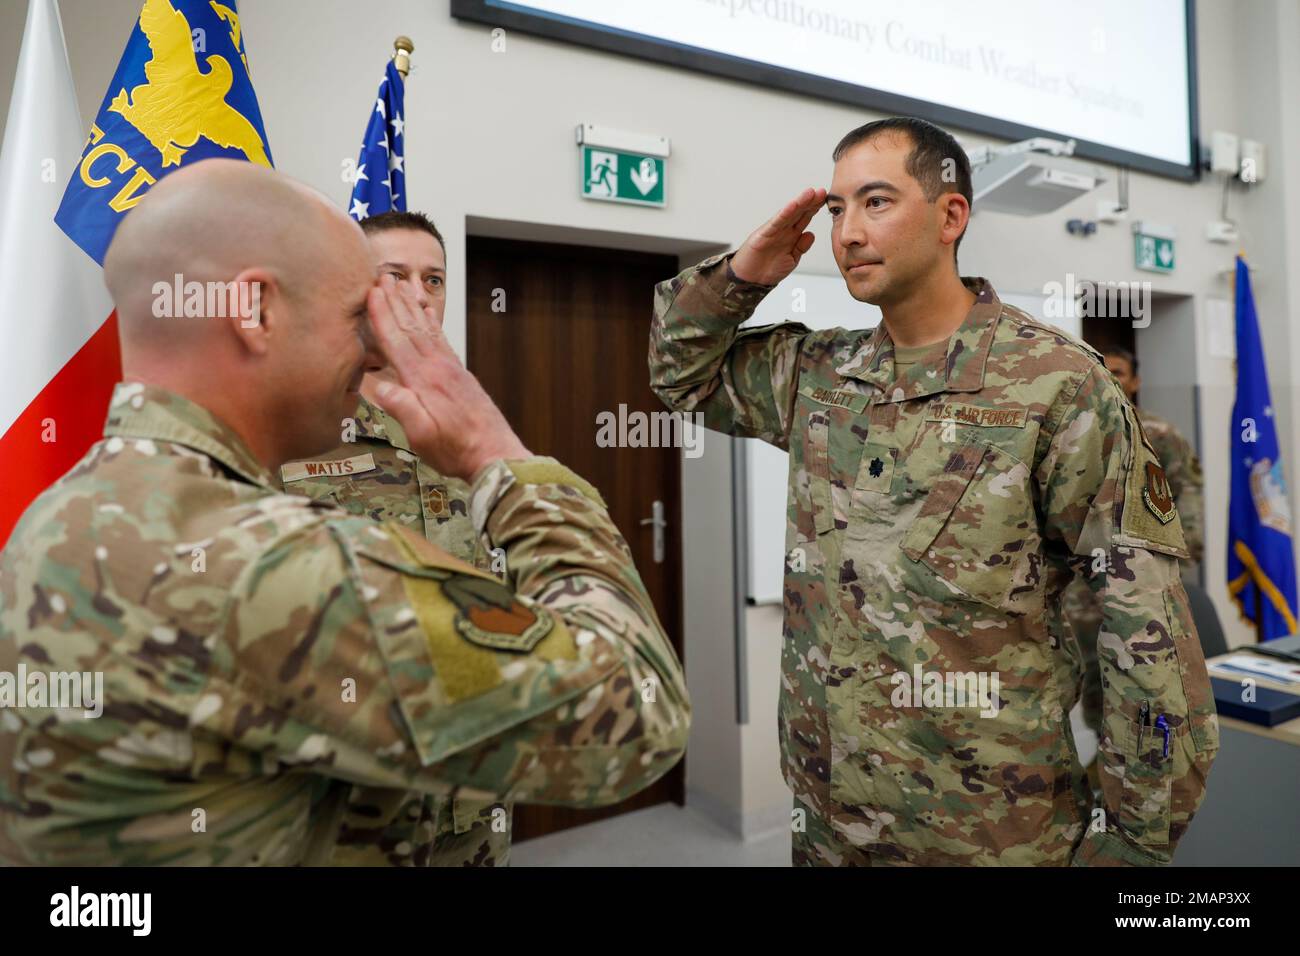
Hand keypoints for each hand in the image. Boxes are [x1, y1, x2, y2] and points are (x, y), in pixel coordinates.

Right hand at [365, 274, 529, 481]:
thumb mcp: (423, 437)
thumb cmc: (458, 450)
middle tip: (383, 276)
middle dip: (395, 301)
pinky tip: (427, 311)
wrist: (496, 454)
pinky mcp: (459, 373)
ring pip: (427, 329)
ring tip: (403, 284)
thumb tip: (378, 386)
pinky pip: (441, 339)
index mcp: (425, 381)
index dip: (382, 316)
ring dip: (412, 305)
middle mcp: (439, 368)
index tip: (371, 293)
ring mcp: (451, 368)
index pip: (397, 341)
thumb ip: (403, 409)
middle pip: (411, 327)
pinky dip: (431, 322)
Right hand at [729, 187, 826, 285]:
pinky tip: (793, 205)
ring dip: (800, 203)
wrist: (750, 280)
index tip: (826, 199)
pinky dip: (784, 214)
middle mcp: (783, 230)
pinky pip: (776, 223)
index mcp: (791, 235)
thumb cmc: (767, 269)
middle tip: (822, 191)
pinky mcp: (763, 235)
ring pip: (789, 214)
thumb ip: (801, 247)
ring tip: (810, 193)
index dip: (815, 208)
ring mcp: (773, 231)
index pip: (805, 218)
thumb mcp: (791, 259)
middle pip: (799, 213)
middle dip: (810, 202)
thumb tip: (811, 234)